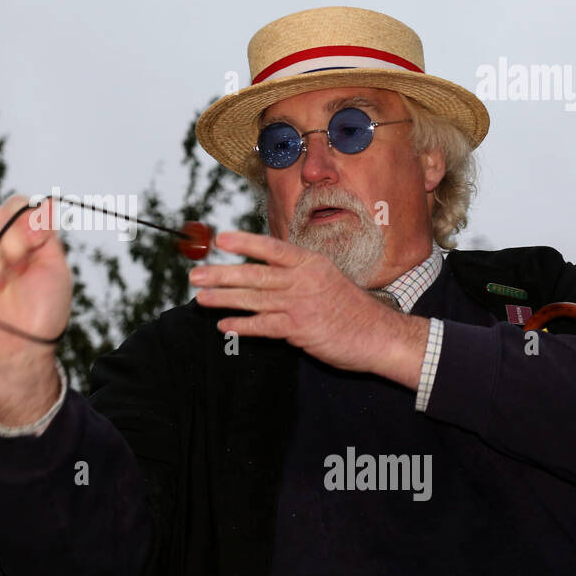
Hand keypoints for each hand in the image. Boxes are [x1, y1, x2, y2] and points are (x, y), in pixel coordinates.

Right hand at [0, 195, 71, 423]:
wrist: (24, 349)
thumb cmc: (42, 313)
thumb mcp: (56, 268)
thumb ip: (49, 234)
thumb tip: (47, 203)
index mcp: (21, 240)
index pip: (15, 206)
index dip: (26, 216)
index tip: (37, 240)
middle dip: (12, 239)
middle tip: (21, 265)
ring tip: (3, 285)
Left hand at [189, 231, 428, 387]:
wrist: (379, 336)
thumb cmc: (351, 308)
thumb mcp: (328, 279)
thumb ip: (298, 274)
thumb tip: (266, 271)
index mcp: (311, 263)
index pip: (273, 248)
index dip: (245, 243)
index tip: (221, 239)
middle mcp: (304, 280)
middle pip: (255, 274)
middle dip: (221, 274)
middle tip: (195, 275)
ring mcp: (301, 305)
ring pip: (254, 300)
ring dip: (224, 299)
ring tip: (201, 298)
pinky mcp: (300, 330)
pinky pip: (264, 326)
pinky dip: (242, 326)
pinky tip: (225, 326)